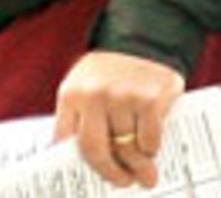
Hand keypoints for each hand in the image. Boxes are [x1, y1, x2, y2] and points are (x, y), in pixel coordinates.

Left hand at [53, 51, 183, 188]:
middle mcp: (93, 95)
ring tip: (146, 173)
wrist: (144, 38)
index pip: (67, 140)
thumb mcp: (85, 86)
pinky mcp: (149, 100)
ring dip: (139, 166)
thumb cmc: (112, 70)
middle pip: (95, 151)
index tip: (92, 178)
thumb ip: (81, 117)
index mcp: (71, 93)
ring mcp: (121, 97)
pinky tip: (152, 144)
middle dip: (111, 173)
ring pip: (127, 150)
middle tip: (124, 182)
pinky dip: (152, 149)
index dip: (80, 163)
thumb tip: (78, 158)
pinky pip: (149, 142)